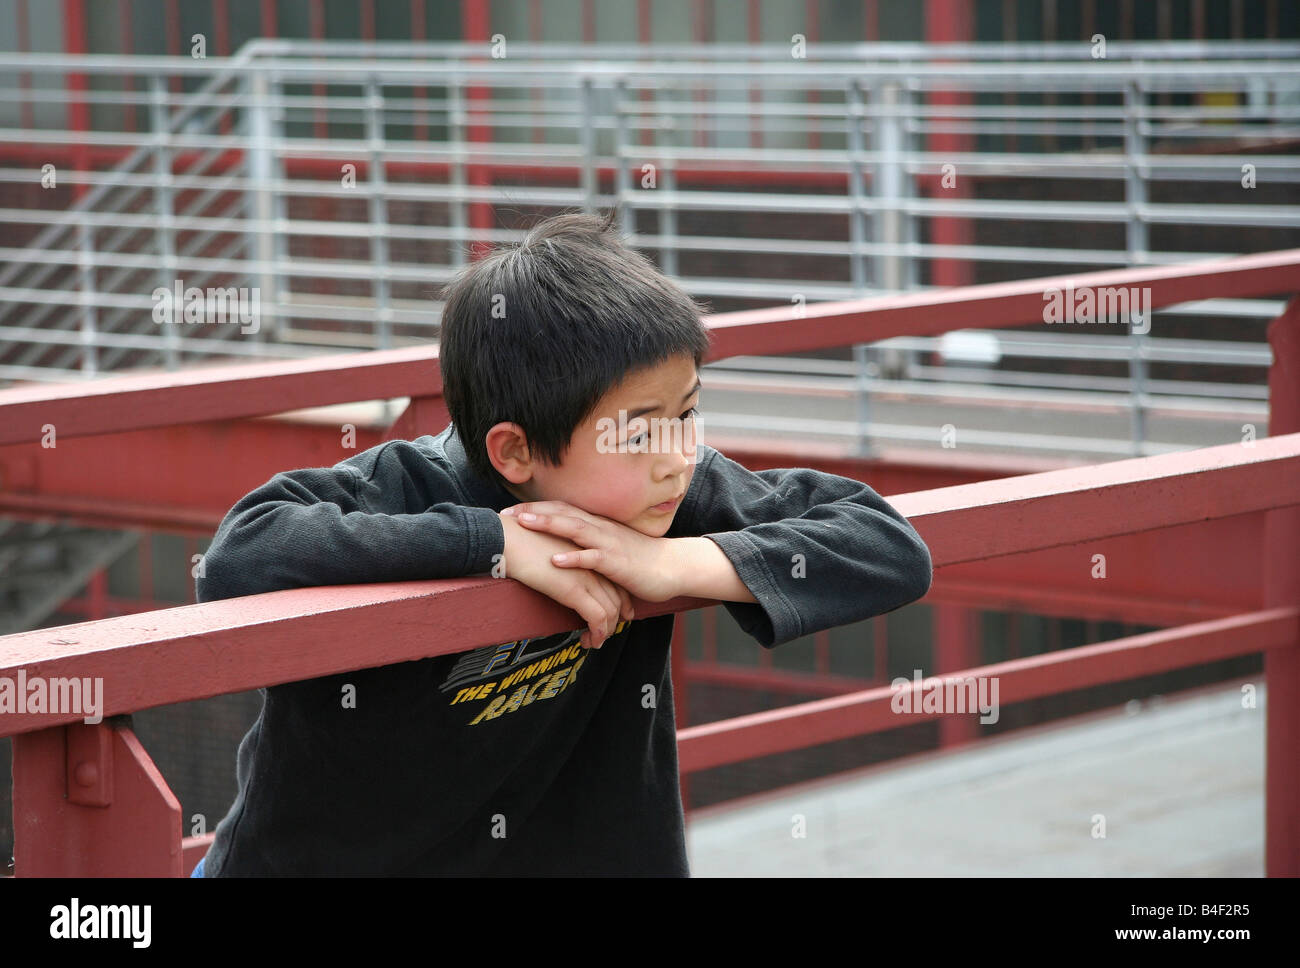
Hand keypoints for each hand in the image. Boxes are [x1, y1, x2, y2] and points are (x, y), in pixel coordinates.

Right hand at [498, 511, 633, 649]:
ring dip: (605, 632)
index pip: (615, 580)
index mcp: (589, 553)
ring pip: (610, 612)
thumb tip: (556, 575)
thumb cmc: (521, 540)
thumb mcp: (549, 549)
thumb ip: (560, 561)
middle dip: (616, 619)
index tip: (619, 613)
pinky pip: (597, 619)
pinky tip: (589, 642)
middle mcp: (593, 565)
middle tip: (608, 633)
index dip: (620, 599)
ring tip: (594, 642)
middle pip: (617, 598)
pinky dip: (597, 634)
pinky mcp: (575, 591)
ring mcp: (587, 578)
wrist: (510, 538)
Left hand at [501, 501, 680, 603]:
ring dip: (549, 525)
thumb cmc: (638, 560)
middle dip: (534, 512)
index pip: (562, 510)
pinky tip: (556, 560)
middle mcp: (601, 529)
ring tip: (525, 523)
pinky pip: (593, 559)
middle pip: (563, 513)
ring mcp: (609, 544)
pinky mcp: (618, 563)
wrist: (672, 567)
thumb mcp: (608, 547)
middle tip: (506, 513)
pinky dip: (574, 558)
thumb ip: (587, 544)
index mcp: (597, 525)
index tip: (510, 511)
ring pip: (575, 529)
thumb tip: (562, 548)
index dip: (536, 508)